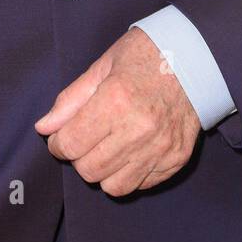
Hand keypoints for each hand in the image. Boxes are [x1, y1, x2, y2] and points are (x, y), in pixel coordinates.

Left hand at [34, 26, 200, 195]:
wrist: (196, 57)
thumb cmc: (145, 55)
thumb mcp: (103, 66)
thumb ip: (71, 100)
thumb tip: (44, 128)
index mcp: (116, 100)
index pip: (70, 144)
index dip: (58, 143)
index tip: (61, 135)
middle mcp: (139, 129)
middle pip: (89, 170)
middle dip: (79, 157)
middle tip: (85, 139)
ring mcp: (161, 147)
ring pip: (114, 186)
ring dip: (103, 170)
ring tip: (108, 147)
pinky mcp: (177, 159)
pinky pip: (141, 185)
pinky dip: (130, 173)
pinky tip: (131, 150)